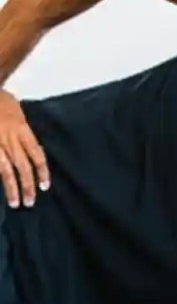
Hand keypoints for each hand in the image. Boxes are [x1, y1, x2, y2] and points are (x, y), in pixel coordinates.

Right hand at [0, 90, 47, 209]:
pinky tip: (0, 187)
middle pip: (23, 166)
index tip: (45, 186)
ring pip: (6, 169)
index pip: (37, 155)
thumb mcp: (17, 112)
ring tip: (15, 203)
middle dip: (27, 185)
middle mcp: (10, 138)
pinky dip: (0, 175)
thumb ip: (23, 132)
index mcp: (22, 130)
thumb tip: (31, 150)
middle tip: (31, 201)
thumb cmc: (1, 101)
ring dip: (12, 188)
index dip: (42, 172)